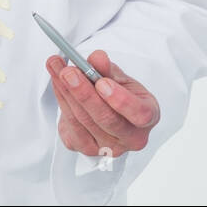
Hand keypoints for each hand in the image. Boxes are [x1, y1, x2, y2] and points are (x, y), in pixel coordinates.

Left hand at [46, 50, 160, 157]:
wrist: (108, 109)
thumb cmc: (120, 93)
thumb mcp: (120, 77)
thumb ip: (108, 69)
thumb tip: (97, 58)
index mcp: (148, 117)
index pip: (140, 114)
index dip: (121, 100)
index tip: (102, 82)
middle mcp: (130, 139)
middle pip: (106, 119)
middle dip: (85, 93)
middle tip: (70, 72)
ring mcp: (106, 148)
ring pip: (83, 121)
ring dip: (66, 92)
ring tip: (58, 69)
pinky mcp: (84, 148)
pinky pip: (70, 125)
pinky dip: (61, 100)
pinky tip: (58, 83)